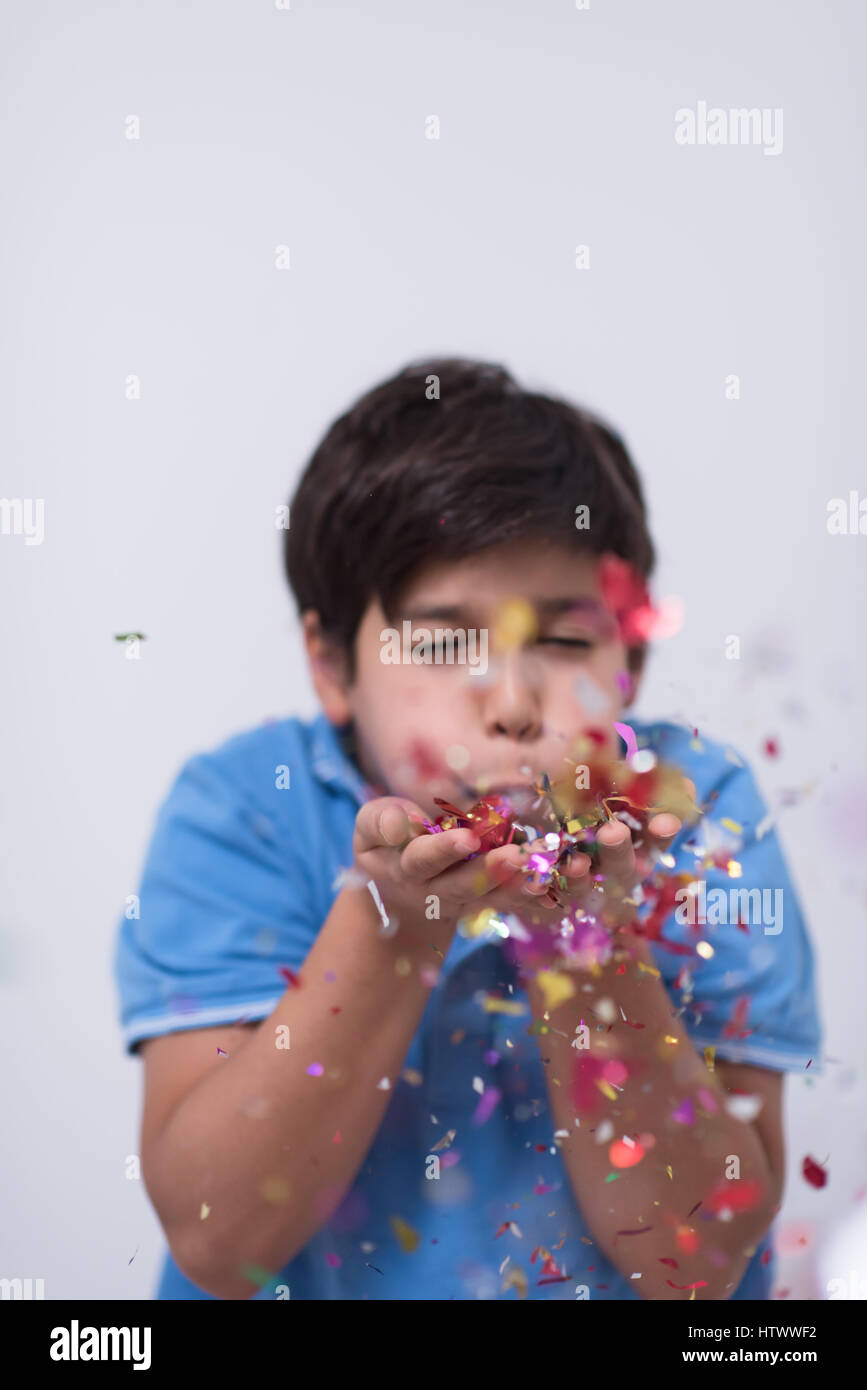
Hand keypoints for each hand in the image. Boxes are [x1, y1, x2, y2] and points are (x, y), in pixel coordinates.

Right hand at [353, 796, 567, 933]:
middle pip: (465, 885)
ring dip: (524, 884)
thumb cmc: (385, 843)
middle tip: (520, 856)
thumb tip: (400, 822)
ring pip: (496, 896)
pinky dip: (542, 892)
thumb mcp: (369, 828)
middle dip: (493, 871)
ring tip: (550, 867)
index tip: (466, 838)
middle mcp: (437, 892)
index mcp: (406, 869)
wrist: (398, 889)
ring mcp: (466, 902)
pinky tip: (568, 879)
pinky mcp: (490, 902)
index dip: (443, 851)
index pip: (422, 861)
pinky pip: (517, 899)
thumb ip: (380, 821)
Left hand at [534, 773, 696, 934]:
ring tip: (575, 862)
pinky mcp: (553, 893)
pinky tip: (534, 879)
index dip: (663, 831)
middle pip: (622, 865)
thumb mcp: (618, 790)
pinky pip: (545, 894)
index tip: (667, 820)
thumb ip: (638, 782)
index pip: (657, 839)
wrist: (561, 840)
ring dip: (579, 875)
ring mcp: (586, 884)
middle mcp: (616, 869)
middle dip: (618, 850)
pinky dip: (540, 888)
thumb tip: (678, 776)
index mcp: (638, 844)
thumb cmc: (600, 806)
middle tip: (612, 832)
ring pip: (584, 884)